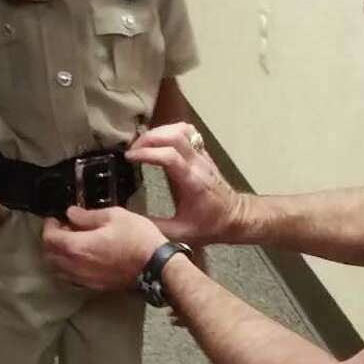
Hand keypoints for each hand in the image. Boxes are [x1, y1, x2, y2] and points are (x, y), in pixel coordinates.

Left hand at [42, 206, 163, 289]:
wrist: (157, 266)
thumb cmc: (138, 239)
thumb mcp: (114, 216)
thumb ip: (88, 216)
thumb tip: (71, 213)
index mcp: (77, 247)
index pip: (49, 238)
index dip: (49, 226)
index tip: (56, 218)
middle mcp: (76, 266)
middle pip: (49, 255)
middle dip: (52, 241)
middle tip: (64, 228)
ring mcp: (85, 279)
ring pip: (58, 269)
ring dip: (59, 256)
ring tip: (73, 243)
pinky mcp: (95, 286)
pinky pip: (71, 279)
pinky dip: (69, 268)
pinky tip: (82, 258)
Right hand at [126, 124, 244, 245]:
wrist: (235, 217)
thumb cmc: (210, 225)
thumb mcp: (181, 233)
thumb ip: (155, 227)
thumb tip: (131, 220)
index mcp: (192, 182)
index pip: (169, 156)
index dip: (147, 153)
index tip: (129, 158)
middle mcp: (198, 164)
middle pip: (174, 136)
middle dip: (148, 139)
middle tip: (132, 151)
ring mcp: (202, 156)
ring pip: (181, 130)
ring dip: (159, 132)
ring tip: (143, 144)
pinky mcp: (203, 153)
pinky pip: (188, 132)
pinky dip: (170, 130)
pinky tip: (160, 141)